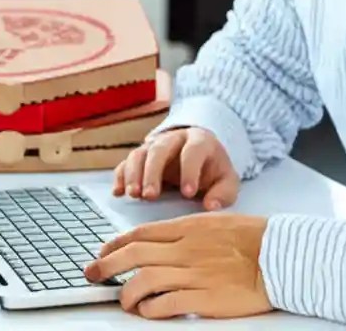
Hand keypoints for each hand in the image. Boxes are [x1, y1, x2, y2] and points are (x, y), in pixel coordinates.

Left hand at [85, 214, 270, 319]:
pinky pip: (165, 305)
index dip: (115, 243)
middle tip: (92, 274)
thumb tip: (162, 242)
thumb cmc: (254, 239)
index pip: (140, 233)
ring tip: (124, 301)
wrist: (281, 257)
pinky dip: (150, 310)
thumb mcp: (216, 223)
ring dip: (126, 294)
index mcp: (188, 228)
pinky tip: (148, 312)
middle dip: (106, 265)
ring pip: (143, 282)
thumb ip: (188, 232)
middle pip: (132, 255)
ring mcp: (192, 274)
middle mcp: (185, 249)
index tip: (103, 251)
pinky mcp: (203, 299)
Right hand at [112, 127, 239, 210]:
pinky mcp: (141, 156)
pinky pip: (125, 162)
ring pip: (139, 153)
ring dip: (133, 174)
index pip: (193, 151)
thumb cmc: (213, 170)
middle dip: (153, 172)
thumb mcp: (227, 180)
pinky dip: (120, 176)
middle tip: (150, 196)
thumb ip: (223, 193)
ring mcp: (154, 146)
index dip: (190, 171)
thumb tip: (210, 206)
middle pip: (159, 149)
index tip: (187, 194)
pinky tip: (118, 192)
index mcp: (199, 141)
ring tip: (133, 195)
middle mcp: (174, 139)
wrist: (200, 154)